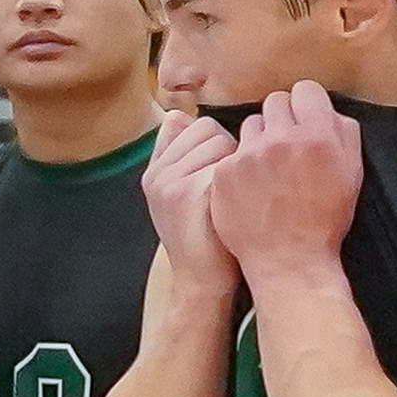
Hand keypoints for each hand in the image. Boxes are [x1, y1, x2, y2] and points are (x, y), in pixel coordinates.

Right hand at [140, 107, 241, 298]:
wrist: (202, 280)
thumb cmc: (206, 236)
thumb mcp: (182, 194)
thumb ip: (179, 157)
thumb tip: (178, 116)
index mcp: (155, 170)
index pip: (189, 124)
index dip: (214, 142)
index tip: (219, 169)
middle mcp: (157, 173)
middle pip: (207, 130)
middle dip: (228, 150)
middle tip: (231, 185)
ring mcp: (169, 182)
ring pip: (220, 142)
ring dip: (237, 163)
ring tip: (234, 194)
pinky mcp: (188, 192)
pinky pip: (227, 162)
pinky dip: (241, 180)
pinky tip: (241, 202)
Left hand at [210, 82, 361, 290]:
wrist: (288, 258)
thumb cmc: (325, 218)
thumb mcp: (351, 172)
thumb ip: (341, 132)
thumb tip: (324, 110)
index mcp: (319, 135)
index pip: (305, 90)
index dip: (306, 104)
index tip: (304, 118)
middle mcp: (282, 138)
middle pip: (275, 102)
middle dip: (282, 118)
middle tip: (286, 144)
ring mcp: (249, 154)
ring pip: (251, 124)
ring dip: (259, 138)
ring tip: (268, 167)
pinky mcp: (225, 170)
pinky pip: (232, 151)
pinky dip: (240, 163)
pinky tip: (249, 184)